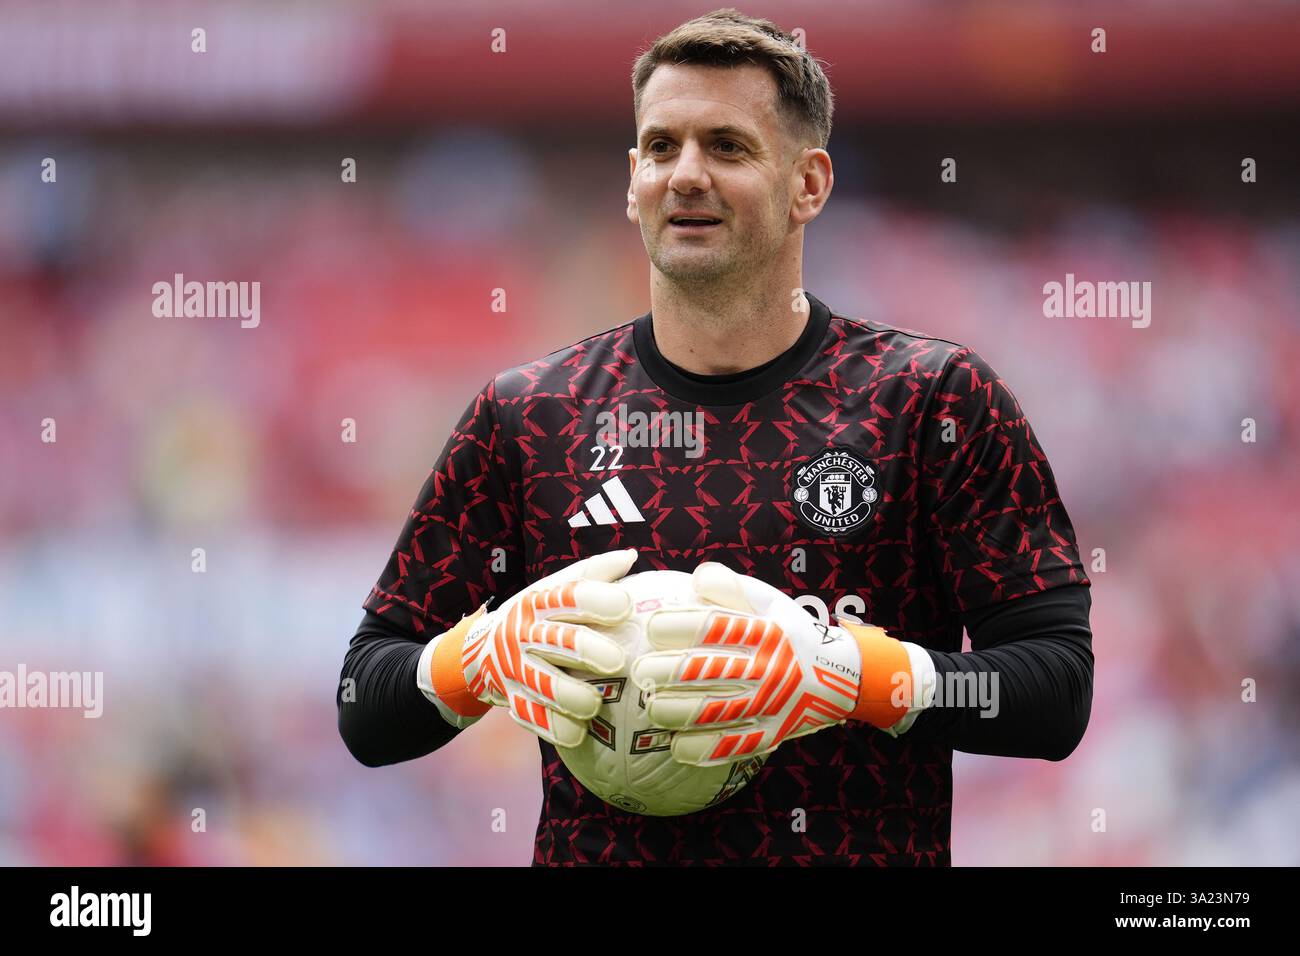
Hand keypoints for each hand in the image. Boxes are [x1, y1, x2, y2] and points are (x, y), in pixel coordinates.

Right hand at [422, 548, 636, 747]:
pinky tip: (577, 732)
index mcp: (539, 601)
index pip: (569, 595)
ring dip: (574, 696)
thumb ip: (591, 575)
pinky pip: (534, 718)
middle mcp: (524, 633)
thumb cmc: (535, 618)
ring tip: (595, 704)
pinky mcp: (513, 699)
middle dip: (589, 651)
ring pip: (546, 684)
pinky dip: (556, 728)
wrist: (479, 651)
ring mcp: (515, 668)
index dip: (598, 599)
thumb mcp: (553, 590)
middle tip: (617, 661)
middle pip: (559, 640)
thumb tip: (631, 557)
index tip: (626, 607)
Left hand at [630, 561, 921, 766]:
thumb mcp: (767, 600)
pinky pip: (727, 748)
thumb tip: (697, 577)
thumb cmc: (788, 632)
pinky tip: (675, 741)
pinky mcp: (769, 737)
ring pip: (707, 712)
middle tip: (640, 671)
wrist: (836, 678)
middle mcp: (767, 668)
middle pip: (700, 671)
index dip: (670, 626)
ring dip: (669, 711)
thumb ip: (729, 585)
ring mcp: (769, 706)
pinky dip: (694, 748)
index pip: (707, 625)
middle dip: (658, 672)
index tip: (652, 628)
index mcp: (763, 630)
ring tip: (652, 704)